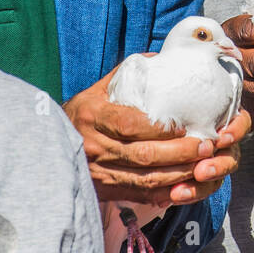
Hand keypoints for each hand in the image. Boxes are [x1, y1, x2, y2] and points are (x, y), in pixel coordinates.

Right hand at [64, 69, 251, 204]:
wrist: (48, 147)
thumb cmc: (83, 113)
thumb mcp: (99, 89)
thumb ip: (128, 75)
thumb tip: (162, 57)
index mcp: (94, 116)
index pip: (130, 124)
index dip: (159, 128)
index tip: (184, 126)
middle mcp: (93, 146)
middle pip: (142, 155)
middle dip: (179, 152)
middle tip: (205, 146)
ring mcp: (98, 172)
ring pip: (144, 179)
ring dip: (177, 174)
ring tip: (201, 165)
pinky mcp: (103, 190)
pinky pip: (138, 195)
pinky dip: (163, 192)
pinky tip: (183, 185)